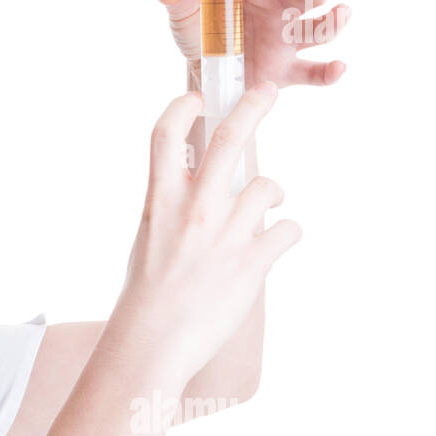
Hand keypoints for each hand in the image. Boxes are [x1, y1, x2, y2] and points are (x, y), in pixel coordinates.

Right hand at [107, 84, 301, 386]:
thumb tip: (197, 186)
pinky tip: (273, 247)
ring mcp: (225, 234)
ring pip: (268, 186)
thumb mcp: (148, 238)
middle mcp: (193, 209)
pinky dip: (285, 235)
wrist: (152, 344)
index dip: (182, 109)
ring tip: (268, 209)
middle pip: (229, 140)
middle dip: (252, 108)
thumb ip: (172, 207)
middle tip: (267, 92)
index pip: (165, 136)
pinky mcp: (253, 262)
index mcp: (159, 201)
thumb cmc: (146, 297)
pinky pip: (288, 230)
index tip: (197, 99)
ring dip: (273, 194)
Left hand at [152, 0, 351, 89]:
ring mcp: (286, 41)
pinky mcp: (286, 71)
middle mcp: (278, 9)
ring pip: (318, 30)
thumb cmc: (198, 25)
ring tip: (341, 13)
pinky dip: (328, 72)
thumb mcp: (179, 5)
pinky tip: (338, 68)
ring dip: (332, 22)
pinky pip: (313, 72)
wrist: (201, 69)